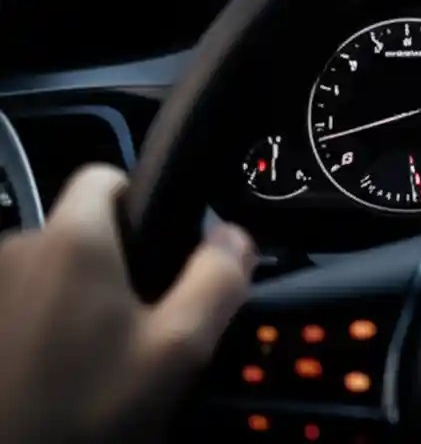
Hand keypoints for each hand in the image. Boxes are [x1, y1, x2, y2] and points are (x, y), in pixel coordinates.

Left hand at [0, 165, 253, 443]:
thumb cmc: (87, 410)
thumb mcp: (178, 351)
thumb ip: (217, 281)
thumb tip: (234, 237)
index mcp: (73, 240)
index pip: (105, 175)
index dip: (141, 202)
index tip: (162, 252)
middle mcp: (16, 248)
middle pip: (79, 230)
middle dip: (112, 265)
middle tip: (138, 325)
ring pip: (48, 272)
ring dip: (72, 300)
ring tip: (92, 359)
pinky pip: (20, 303)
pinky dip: (40, 324)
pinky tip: (56, 370)